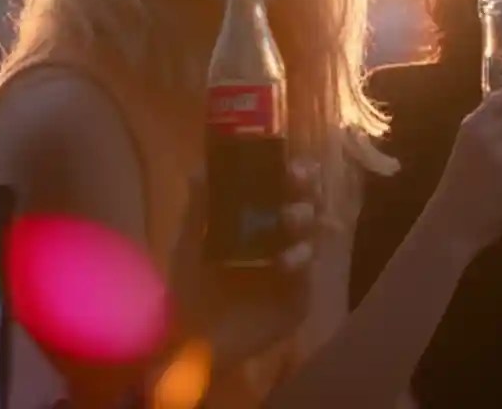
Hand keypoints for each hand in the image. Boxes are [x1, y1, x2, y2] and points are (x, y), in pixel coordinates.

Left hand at [168, 159, 319, 373]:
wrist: (190, 339)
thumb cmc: (190, 289)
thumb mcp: (190, 246)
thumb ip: (199, 209)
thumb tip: (200, 168)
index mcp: (259, 224)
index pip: (285, 191)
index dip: (294, 174)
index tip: (290, 161)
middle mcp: (281, 243)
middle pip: (307, 208)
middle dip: (307, 191)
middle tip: (298, 179)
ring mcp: (293, 271)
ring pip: (312, 238)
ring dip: (304, 221)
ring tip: (288, 217)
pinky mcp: (297, 299)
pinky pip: (306, 276)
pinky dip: (299, 263)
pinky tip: (285, 261)